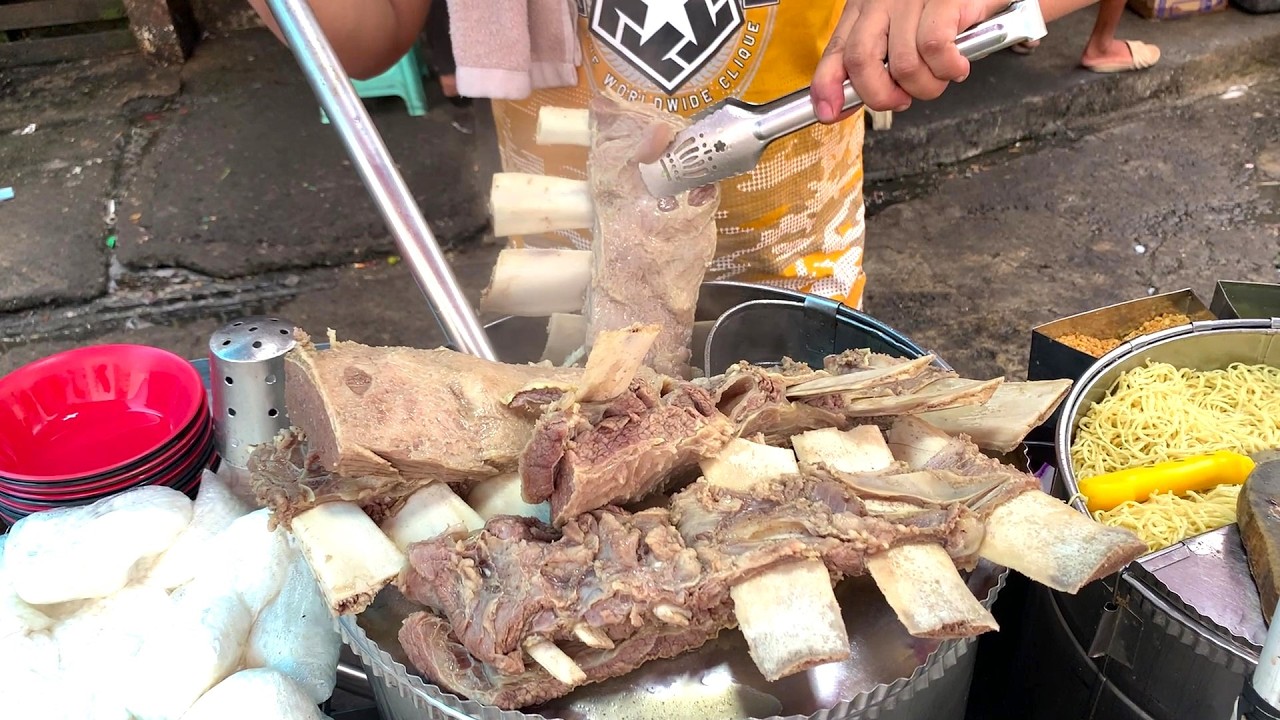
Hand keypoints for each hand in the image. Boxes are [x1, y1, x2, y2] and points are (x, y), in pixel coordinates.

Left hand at [812, 0, 1008, 121]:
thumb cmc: (946, 10)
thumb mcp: (901, 31)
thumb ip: (874, 63)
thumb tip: (843, 105)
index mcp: (866, 8)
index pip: (836, 50)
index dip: (826, 87)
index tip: (829, 113)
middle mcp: (882, 0)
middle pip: (861, 60)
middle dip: (880, 96)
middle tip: (901, 100)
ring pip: (904, 65)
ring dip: (926, 86)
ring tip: (941, 75)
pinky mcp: (943, 0)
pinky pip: (936, 49)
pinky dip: (948, 68)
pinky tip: (958, 65)